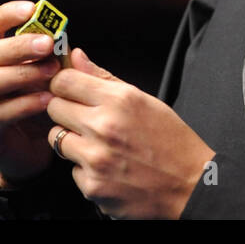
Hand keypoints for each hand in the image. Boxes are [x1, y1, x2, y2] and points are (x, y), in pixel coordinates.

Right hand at [0, 1, 60, 183]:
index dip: (6, 15)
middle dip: (17, 45)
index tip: (32, 8)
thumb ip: (49, 54)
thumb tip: (63, 37)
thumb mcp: (44, 70)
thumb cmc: (35, 98)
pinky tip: (48, 99)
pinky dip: (25, 103)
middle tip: (48, 43)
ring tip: (52, 71)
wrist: (32, 147)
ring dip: (22, 73)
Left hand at [46, 47, 215, 218]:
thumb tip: (75, 56)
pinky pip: (72, 170)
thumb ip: (104, 78)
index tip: (69, 89)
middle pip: (54, 108)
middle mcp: (104, 127)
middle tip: (86, 119)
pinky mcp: (92, 187)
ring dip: (72, 140)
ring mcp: (95, 159)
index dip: (63, 83)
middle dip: (66, 111)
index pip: (64, 81)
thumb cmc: (172, 140)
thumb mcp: (144, 100)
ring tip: (99, 144)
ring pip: (57, 140)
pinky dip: (86, 169)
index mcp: (119, 100)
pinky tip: (109, 168)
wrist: (191, 184)